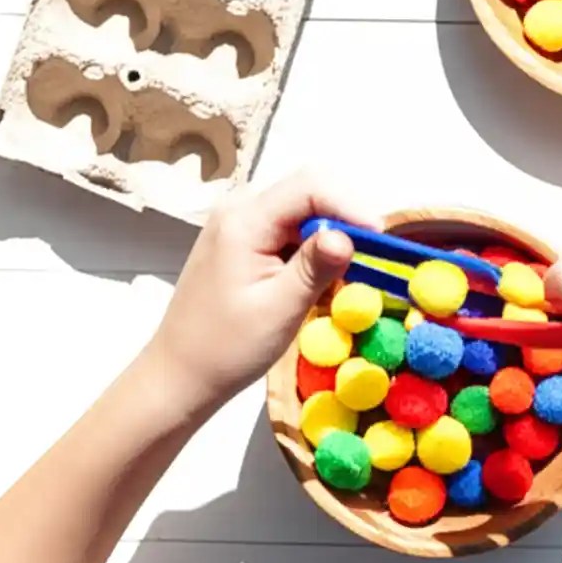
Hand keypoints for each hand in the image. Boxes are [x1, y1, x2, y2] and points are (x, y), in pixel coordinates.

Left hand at [146, 167, 381, 411]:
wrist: (180, 375)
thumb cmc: (228, 348)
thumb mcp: (280, 309)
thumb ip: (315, 267)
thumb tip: (348, 236)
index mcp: (244, 220)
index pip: (310, 187)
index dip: (351, 207)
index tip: (380, 239)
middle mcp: (239, 210)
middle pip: (307, 193)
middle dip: (344, 219)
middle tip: (369, 257)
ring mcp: (238, 224)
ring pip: (301, 211)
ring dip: (330, 235)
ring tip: (348, 272)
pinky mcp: (241, 242)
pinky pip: (288, 229)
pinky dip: (311, 248)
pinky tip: (319, 278)